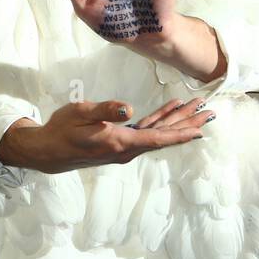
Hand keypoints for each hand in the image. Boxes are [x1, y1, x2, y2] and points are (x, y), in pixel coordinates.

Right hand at [10, 98, 212, 174]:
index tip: (202, 129)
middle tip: (210, 113)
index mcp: (120, 143)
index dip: (181, 133)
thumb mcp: (81, 113)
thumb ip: (105, 110)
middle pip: (164, 136)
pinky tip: (169, 110)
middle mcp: (127, 149)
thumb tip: (130, 109)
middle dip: (187, 124)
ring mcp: (124, 147)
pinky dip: (160, 120)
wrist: (48, 150)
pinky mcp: (119, 142)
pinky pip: (146, 131)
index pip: (158, 138)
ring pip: (157, 133)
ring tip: (196, 109)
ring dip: (176, 121)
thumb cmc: (62, 129)